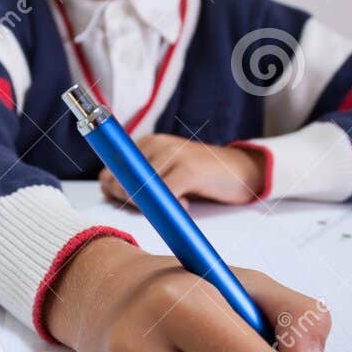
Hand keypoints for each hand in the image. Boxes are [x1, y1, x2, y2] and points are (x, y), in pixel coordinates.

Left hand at [97, 134, 265, 206]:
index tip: (130, 204)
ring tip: (172, 206)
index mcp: (146, 143)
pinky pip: (164, 194)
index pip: (110, 170)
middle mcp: (155, 143)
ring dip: (149, 205)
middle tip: (153, 208)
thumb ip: (140, 179)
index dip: (113, 192)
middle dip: (129, 200)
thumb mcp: (166, 174)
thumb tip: (110, 191)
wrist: (242, 169)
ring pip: (139, 187)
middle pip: (120, 180)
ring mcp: (172, 153)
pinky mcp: (188, 168)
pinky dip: (170, 207)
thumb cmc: (201, 177)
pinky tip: (185, 205)